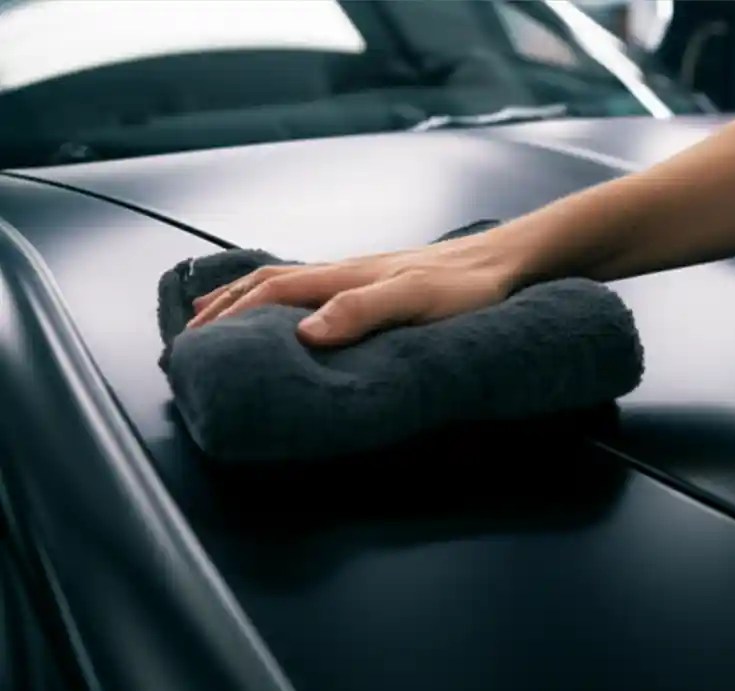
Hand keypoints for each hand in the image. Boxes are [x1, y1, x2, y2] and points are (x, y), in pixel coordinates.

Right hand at [186, 232, 518, 346]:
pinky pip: (313, 288)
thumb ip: (364, 310)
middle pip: (267, 283)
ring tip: (217, 323)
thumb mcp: (419, 300)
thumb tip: (304, 331)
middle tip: (188, 340)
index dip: (230, 319)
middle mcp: (345, 270)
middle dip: (223, 309)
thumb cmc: (469, 286)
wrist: (506, 261)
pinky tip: (287, 314)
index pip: (271, 293)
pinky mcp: (378, 282)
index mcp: (346, 276)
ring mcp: (360, 274)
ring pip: (287, 282)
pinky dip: (281, 299)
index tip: (195, 347)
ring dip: (246, 300)